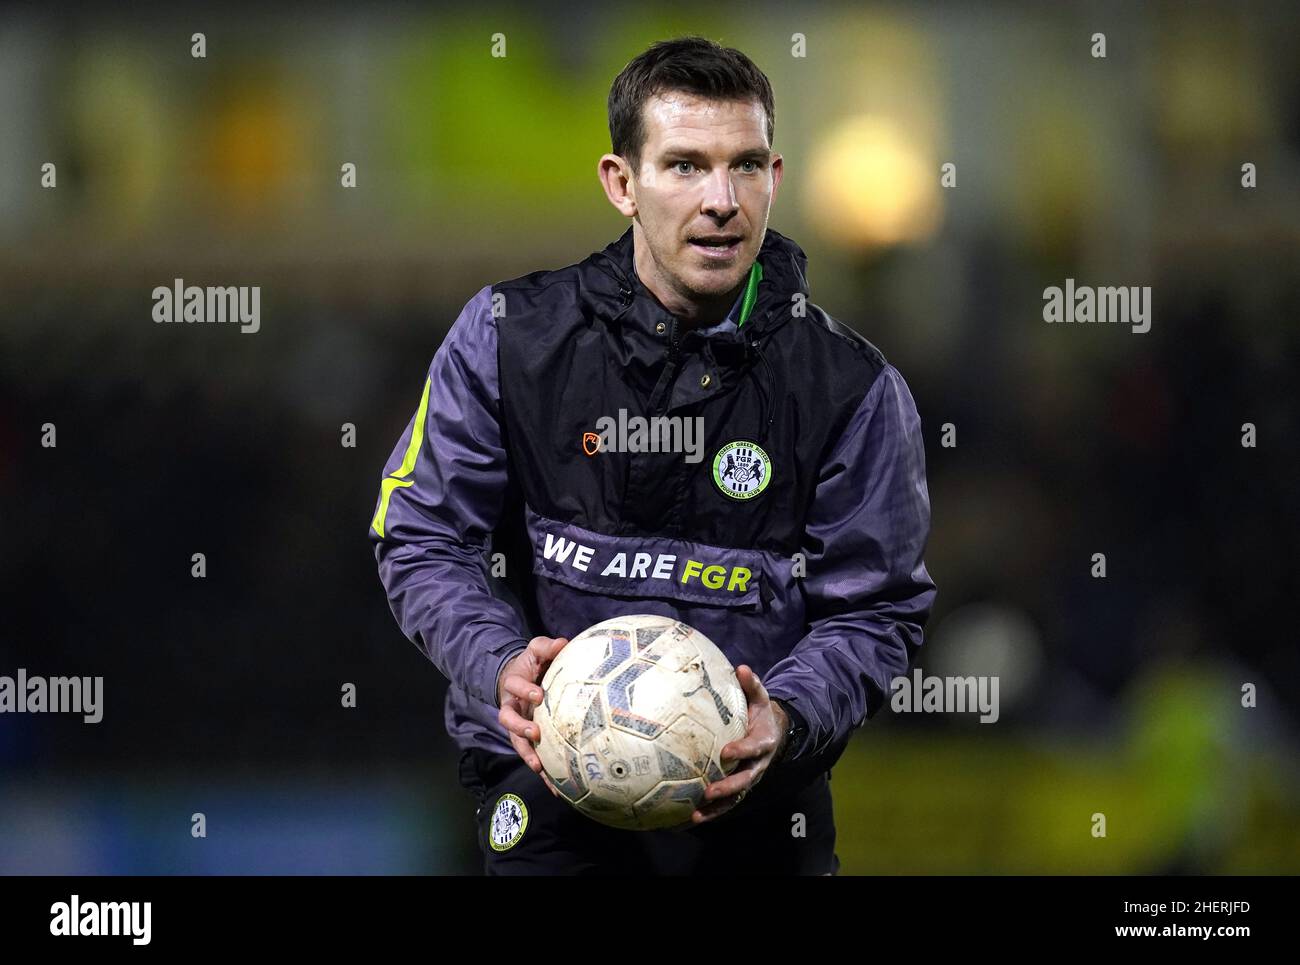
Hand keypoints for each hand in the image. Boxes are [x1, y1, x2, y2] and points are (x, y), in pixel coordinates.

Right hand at [497, 635, 568, 792]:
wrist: (521, 678)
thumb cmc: (532, 665)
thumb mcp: (536, 651)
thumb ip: (546, 647)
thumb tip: (562, 643)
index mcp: (514, 685)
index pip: (515, 686)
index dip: (524, 690)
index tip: (538, 694)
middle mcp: (512, 708)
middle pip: (508, 720)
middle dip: (520, 727)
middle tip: (535, 731)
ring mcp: (518, 726)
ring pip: (517, 743)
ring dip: (527, 754)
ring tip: (539, 767)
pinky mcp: (528, 740)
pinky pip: (534, 757)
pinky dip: (543, 773)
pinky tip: (556, 789)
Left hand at [691, 665, 786, 824]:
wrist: (771, 733)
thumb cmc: (759, 712)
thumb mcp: (760, 697)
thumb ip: (752, 684)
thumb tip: (742, 668)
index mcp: (763, 743)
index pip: (753, 749)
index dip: (741, 751)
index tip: (726, 752)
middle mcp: (756, 766)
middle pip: (744, 781)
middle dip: (727, 788)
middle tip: (708, 791)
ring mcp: (747, 780)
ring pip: (733, 798)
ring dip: (715, 809)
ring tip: (694, 816)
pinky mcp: (736, 789)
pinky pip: (723, 804)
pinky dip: (708, 813)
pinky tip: (686, 820)